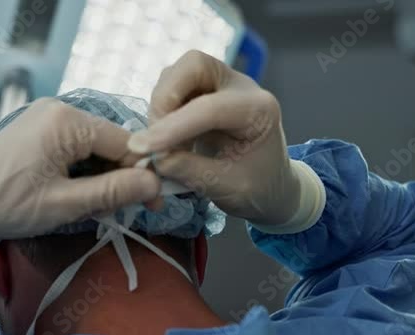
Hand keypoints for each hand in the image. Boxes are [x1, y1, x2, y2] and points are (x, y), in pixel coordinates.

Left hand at [0, 99, 159, 258]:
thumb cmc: (5, 206)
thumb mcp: (64, 205)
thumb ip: (112, 191)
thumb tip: (155, 183)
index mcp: (67, 121)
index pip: (126, 142)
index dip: (143, 174)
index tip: (153, 205)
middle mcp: (59, 108)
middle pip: (110, 142)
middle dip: (119, 176)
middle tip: (120, 211)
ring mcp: (46, 116)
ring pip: (93, 146)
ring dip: (100, 176)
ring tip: (95, 208)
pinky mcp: (37, 128)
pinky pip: (74, 146)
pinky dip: (82, 170)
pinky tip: (77, 195)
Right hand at [127, 51, 323, 232]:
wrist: (271, 184)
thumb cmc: (258, 187)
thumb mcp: (228, 189)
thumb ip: (191, 171)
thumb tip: (155, 157)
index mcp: (259, 110)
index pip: (211, 108)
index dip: (173, 126)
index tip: (143, 148)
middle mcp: (240, 87)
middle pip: (194, 65)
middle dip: (165, 97)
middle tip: (152, 137)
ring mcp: (220, 84)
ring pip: (178, 73)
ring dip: (160, 105)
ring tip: (160, 143)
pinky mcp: (203, 91)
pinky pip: (173, 87)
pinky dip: (161, 110)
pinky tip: (165, 138)